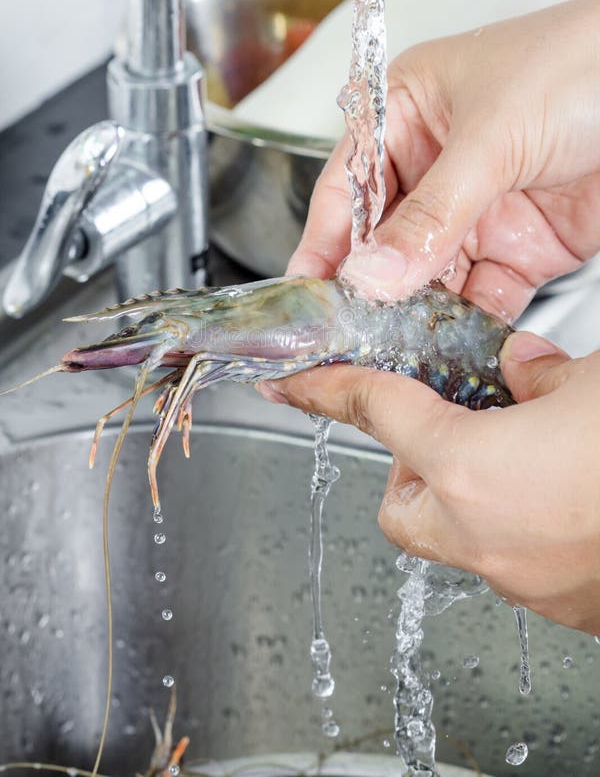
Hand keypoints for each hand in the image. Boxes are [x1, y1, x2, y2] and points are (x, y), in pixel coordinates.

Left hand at [257, 333, 599, 633]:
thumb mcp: (596, 381)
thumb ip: (545, 372)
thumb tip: (525, 368)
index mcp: (471, 466)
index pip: (376, 411)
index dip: (329, 388)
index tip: (295, 383)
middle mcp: (480, 532)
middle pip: (398, 501)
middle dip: (408, 463)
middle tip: (448, 427)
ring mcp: (517, 578)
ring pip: (450, 536)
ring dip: (463, 496)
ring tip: (517, 460)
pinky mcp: (560, 606)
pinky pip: (505, 560)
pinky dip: (512, 526)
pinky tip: (561, 498)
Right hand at [288, 0, 599, 319]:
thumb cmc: (585, 61)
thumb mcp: (493, 134)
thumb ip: (432, 212)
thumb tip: (373, 272)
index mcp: (408, 113)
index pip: (348, 187)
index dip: (324, 242)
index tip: (306, 293)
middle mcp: (436, 165)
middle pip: (383, 241)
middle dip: (366, 288)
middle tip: (344, 333)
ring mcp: (478, 210)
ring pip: (427, 276)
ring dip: (410, 314)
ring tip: (387, 349)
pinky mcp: (520, 248)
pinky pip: (479, 296)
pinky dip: (462, 325)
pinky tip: (443, 345)